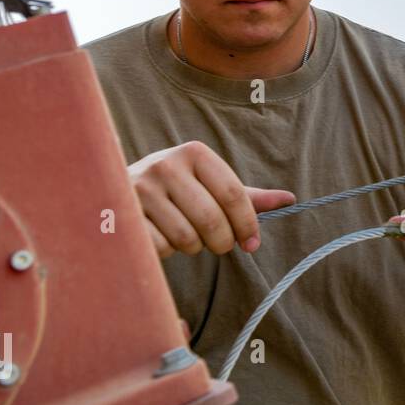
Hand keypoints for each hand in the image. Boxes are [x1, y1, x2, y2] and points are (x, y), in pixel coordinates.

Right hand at [127, 141, 295, 258]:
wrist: (114, 194)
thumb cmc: (174, 193)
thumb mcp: (209, 187)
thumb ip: (246, 196)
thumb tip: (290, 199)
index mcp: (194, 153)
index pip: (233, 194)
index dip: (248, 225)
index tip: (252, 244)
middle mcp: (165, 165)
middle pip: (213, 220)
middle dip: (222, 242)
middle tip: (219, 244)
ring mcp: (140, 189)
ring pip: (187, 238)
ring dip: (194, 247)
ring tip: (185, 235)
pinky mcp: (121, 216)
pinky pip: (161, 248)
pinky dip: (167, 252)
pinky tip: (160, 238)